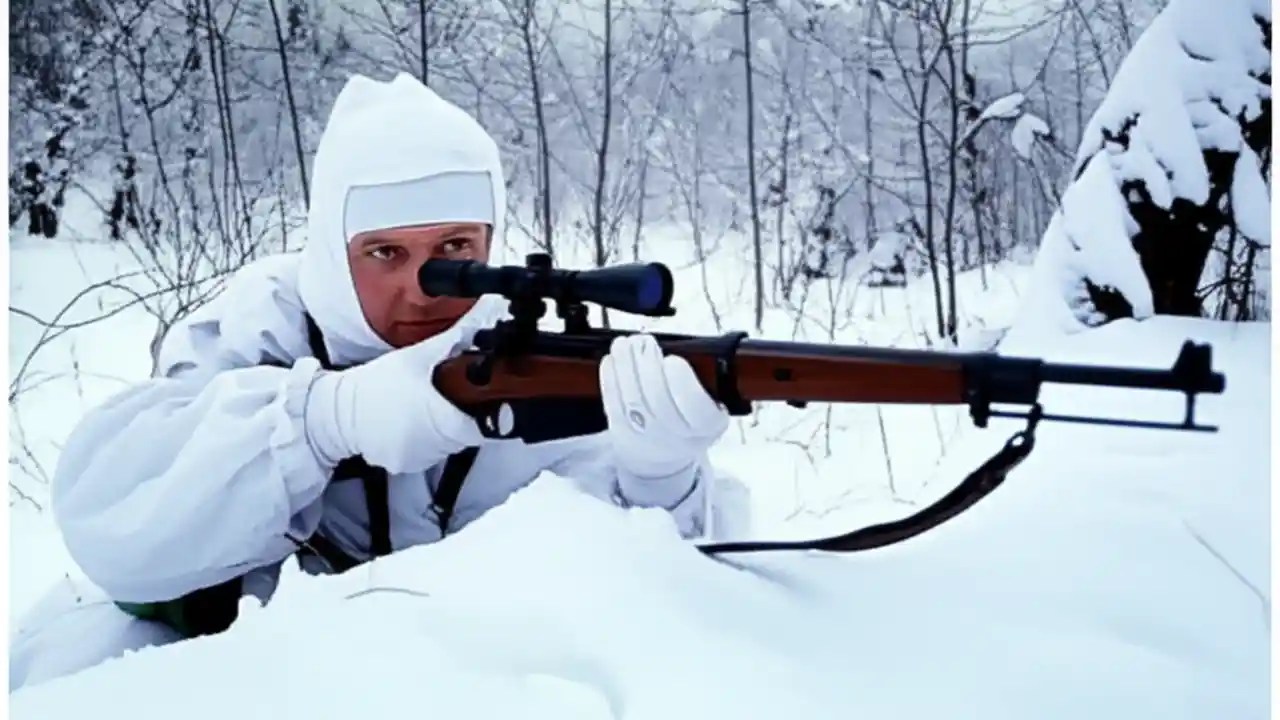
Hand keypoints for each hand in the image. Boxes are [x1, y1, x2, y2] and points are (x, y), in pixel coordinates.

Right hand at [304, 308, 499, 474]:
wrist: (337, 409)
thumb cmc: (375, 383)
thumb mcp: (417, 356)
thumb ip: (452, 339)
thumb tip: (477, 320)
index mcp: (440, 421)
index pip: (480, 429)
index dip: (483, 415)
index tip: (478, 402)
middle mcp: (431, 446)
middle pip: (462, 436)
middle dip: (460, 418)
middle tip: (447, 398)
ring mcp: (416, 459)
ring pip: (444, 447)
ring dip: (441, 431)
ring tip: (425, 409)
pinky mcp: (401, 466)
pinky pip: (424, 455)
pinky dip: (423, 441)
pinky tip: (410, 423)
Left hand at [599, 334, 729, 480]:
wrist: (661, 457)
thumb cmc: (687, 421)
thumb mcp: (710, 407)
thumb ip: (702, 380)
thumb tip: (679, 346)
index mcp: (707, 427)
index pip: (696, 407)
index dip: (682, 382)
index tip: (672, 359)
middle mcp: (678, 438)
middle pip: (659, 400)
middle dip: (648, 365)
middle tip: (643, 340)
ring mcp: (647, 438)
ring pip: (633, 399)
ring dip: (625, 366)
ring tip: (624, 344)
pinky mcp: (622, 433)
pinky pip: (613, 403)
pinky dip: (610, 378)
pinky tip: (611, 360)